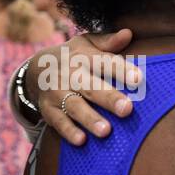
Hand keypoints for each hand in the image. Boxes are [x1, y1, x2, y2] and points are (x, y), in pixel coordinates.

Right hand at [26, 29, 139, 145]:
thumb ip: (108, 42)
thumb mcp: (87, 44)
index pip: (104, 62)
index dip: (121, 70)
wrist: (36, 69)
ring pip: (74, 106)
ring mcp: (57, 93)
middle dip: (108, 98)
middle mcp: (70, 74)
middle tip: (127, 109)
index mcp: (83, 57)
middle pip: (90, 87)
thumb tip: (128, 34)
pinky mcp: (48, 110)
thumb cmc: (74, 58)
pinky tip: (81, 141)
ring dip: (90, 118)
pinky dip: (68, 131)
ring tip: (106, 131)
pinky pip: (58, 122)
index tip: (138, 79)